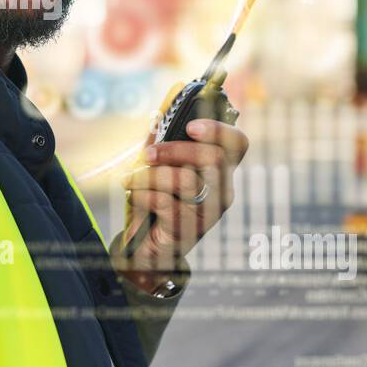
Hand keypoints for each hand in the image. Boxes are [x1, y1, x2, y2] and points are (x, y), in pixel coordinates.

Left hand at [113, 117, 249, 293]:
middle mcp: (221, 191)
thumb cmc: (155, 203)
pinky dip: (143, 194)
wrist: (145, 248)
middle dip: (175, 149)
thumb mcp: (158, 170)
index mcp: (219, 171)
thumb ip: (161, 144)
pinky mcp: (189, 229)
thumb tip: (157, 119)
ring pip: (185, 179)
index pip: (237, 144)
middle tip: (148, 154)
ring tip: (130, 179)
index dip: (218, 130)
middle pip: (214, 157)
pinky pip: (165, 202)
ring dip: (149, 175)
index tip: (191, 126)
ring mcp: (208, 212)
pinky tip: (134, 195)